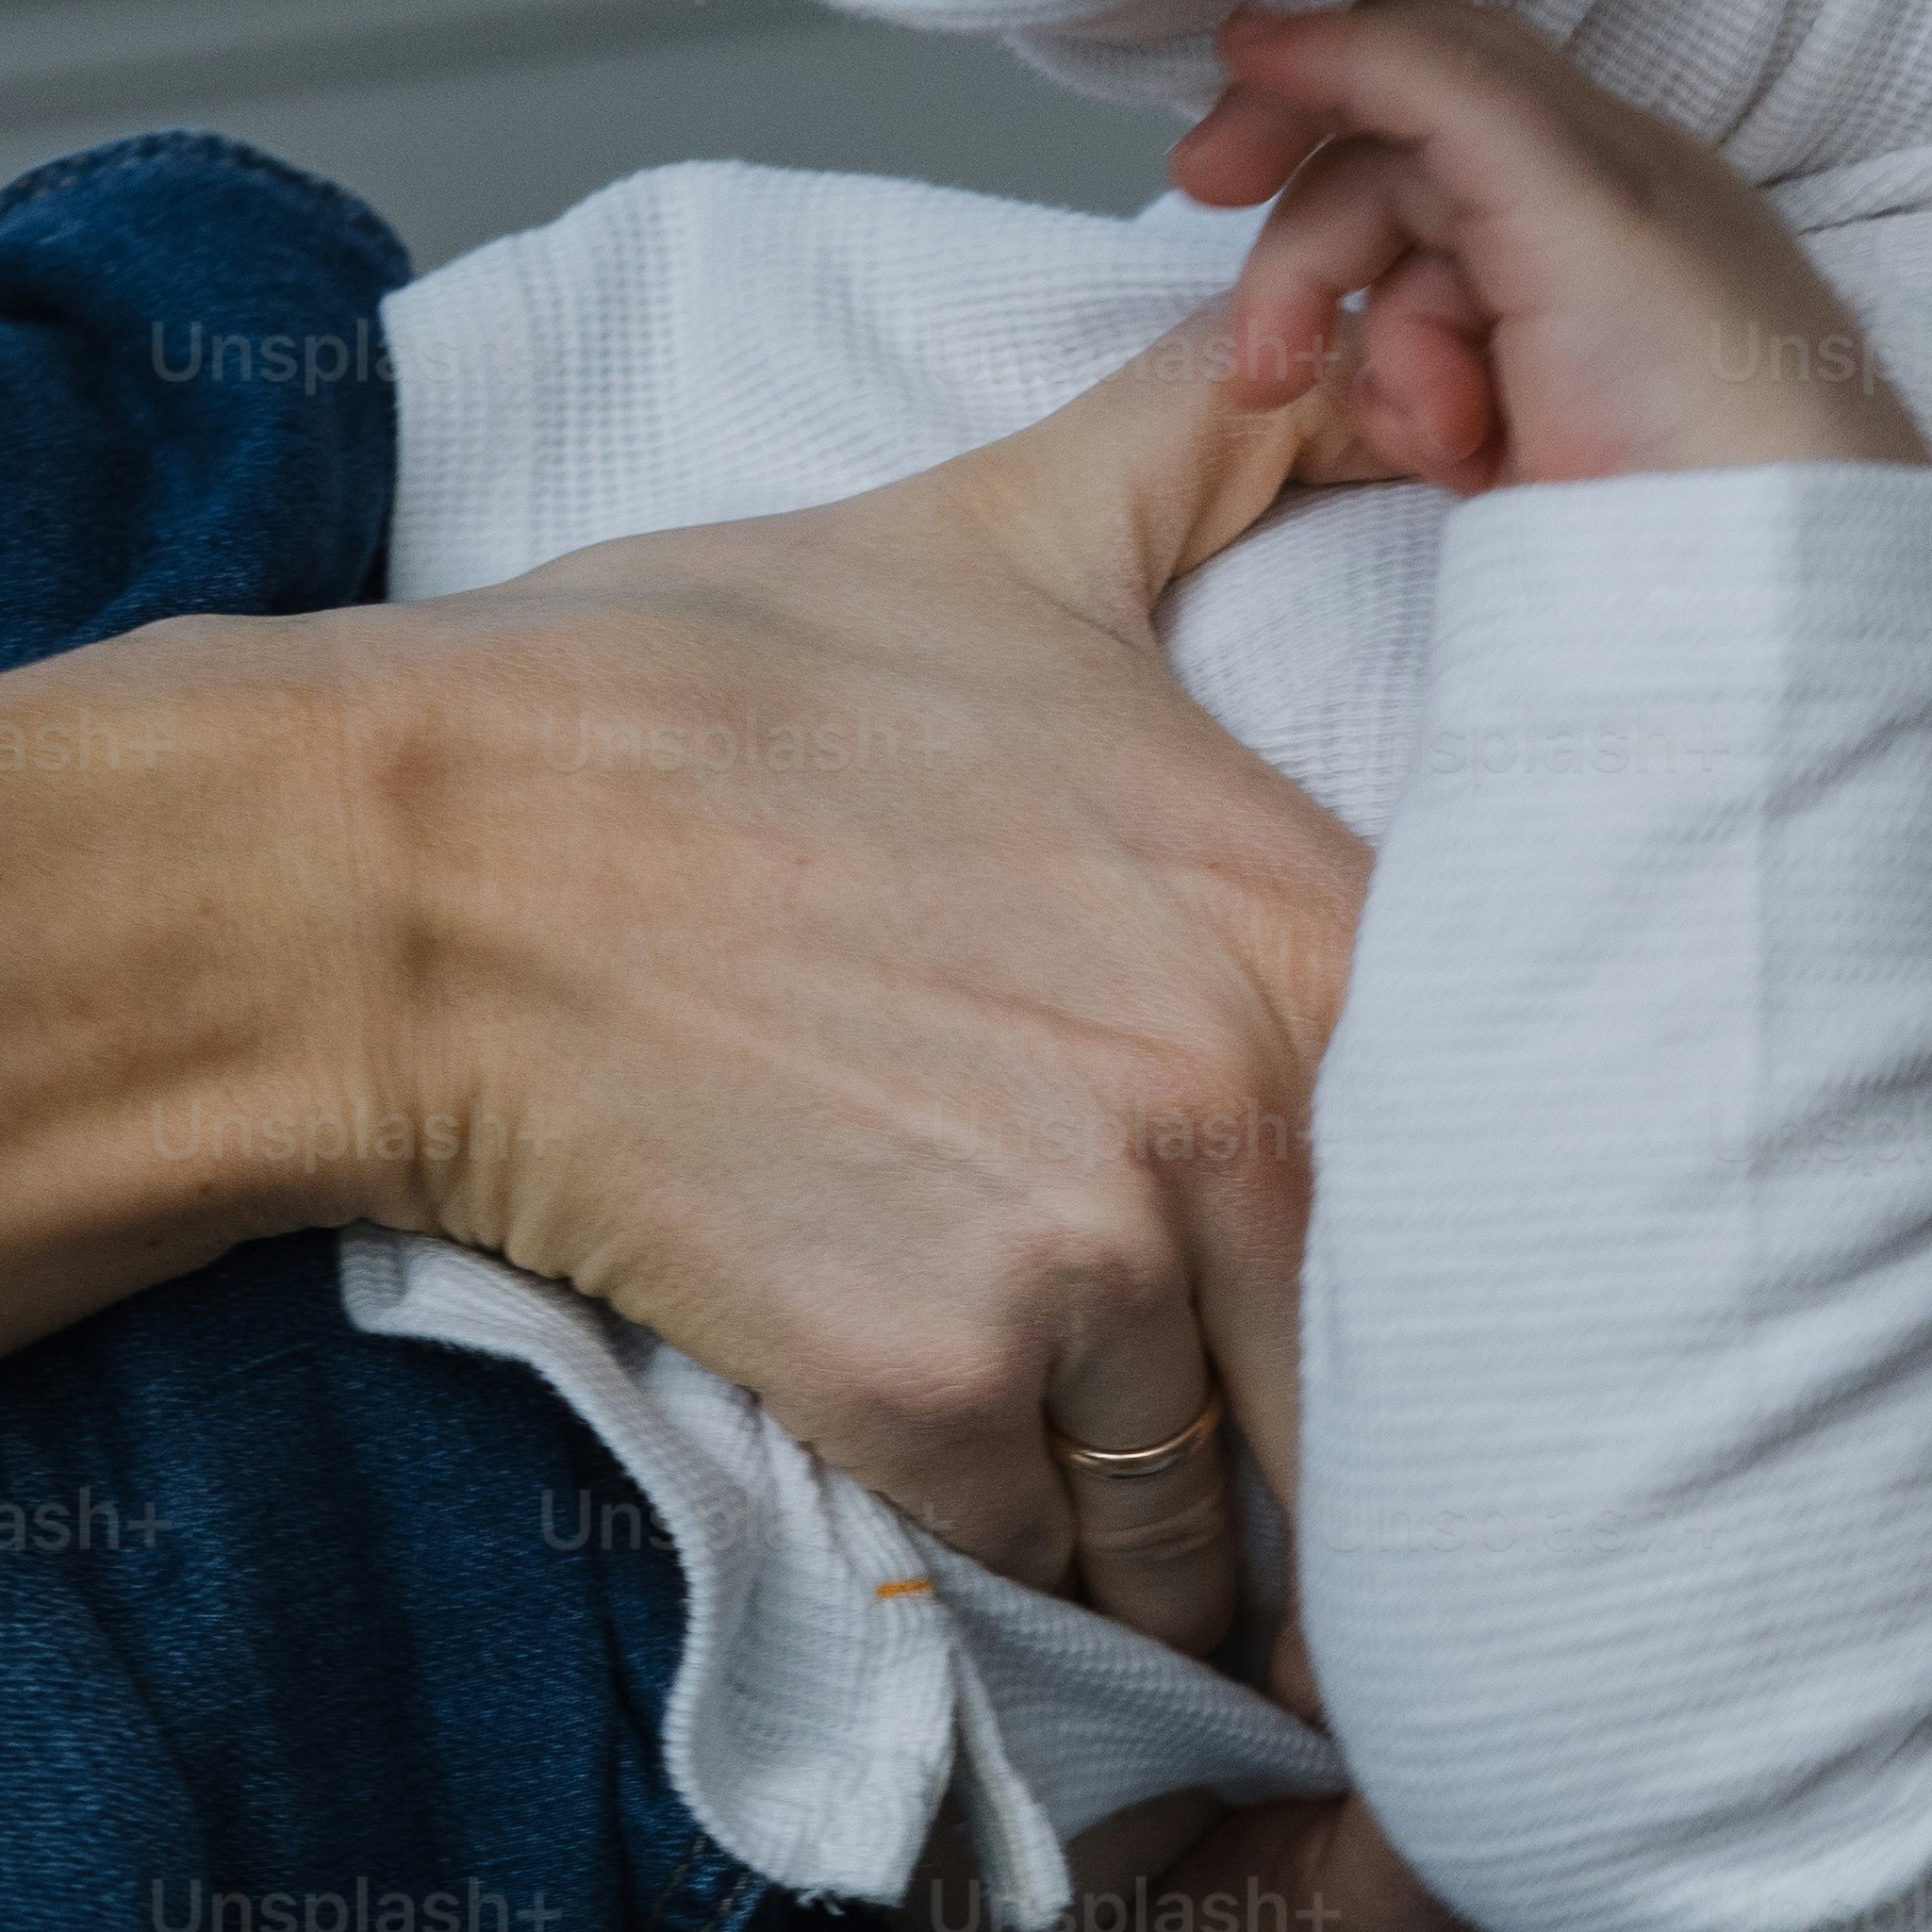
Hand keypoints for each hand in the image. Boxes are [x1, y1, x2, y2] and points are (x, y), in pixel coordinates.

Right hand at [328, 313, 1393, 1635]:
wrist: (422, 858)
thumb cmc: (699, 692)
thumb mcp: (1014, 531)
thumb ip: (1235, 452)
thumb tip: (1380, 331)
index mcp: (1310, 927)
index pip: (1509, 1182)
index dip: (1498, 1293)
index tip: (1487, 1366)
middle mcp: (1237, 1103)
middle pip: (1386, 1382)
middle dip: (1366, 1474)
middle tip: (1370, 1544)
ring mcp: (1088, 1255)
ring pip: (1217, 1506)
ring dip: (1195, 1559)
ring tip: (1199, 1600)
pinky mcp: (930, 1385)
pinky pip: (1058, 1554)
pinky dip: (1047, 1582)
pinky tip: (1031, 1560)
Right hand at [1172, 0, 1923, 491]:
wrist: (1771, 580)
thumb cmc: (1707, 380)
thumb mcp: (1572, 192)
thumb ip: (1426, 82)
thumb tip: (1274, 24)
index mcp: (1601, 144)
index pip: (1421, 62)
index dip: (1307, 91)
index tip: (1209, 166)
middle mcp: (1575, 222)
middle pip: (1379, 185)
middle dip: (1309, 260)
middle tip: (1257, 354)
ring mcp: (1551, 331)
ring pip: (1386, 295)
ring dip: (1381, 362)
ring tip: (1441, 433)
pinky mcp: (1531, 429)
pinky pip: (1414, 390)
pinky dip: (1413, 420)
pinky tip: (1469, 465)